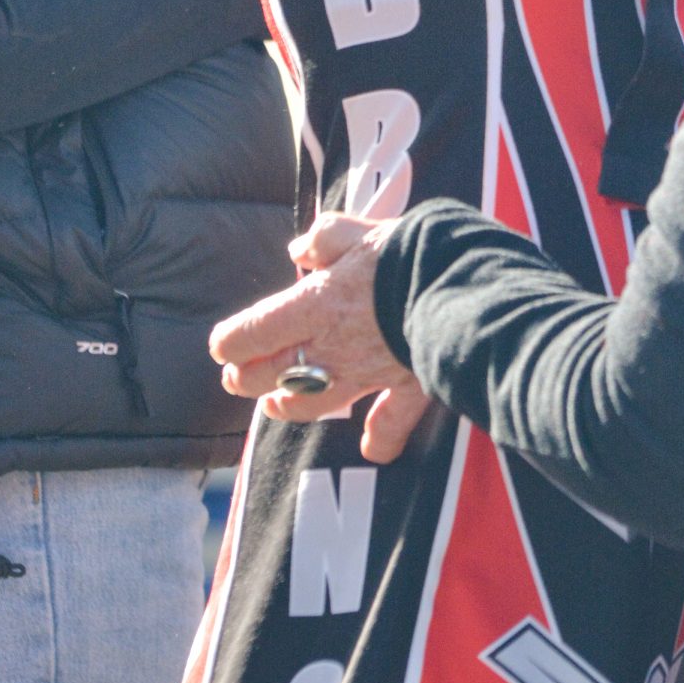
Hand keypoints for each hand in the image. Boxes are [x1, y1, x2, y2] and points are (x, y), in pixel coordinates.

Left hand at [210, 211, 434, 463]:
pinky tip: (373, 450)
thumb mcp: (358, 232)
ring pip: (314, 404)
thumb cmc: (407, 252)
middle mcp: (332, 347)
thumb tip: (300, 251)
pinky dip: (382, 438)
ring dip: (288, 408)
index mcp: (314, 306)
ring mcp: (367, 373)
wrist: (461, 286)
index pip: (254, 333)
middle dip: (248, 378)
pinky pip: (391, 422)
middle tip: (237, 377)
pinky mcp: (406, 387)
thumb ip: (324, 239)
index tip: (223, 345)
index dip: (231, 342)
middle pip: (273, 375)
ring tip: (273, 407)